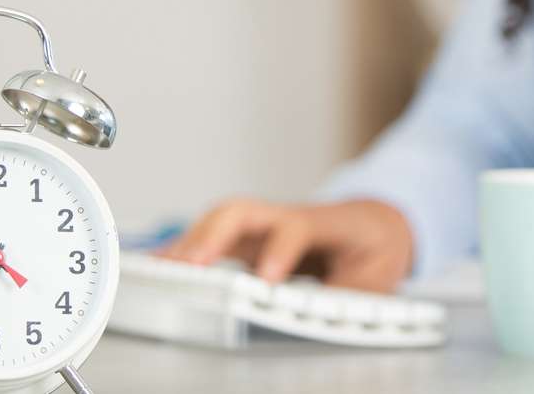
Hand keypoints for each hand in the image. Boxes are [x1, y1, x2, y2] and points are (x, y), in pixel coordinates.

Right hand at [158, 199, 413, 291]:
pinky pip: (211, 237)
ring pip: (220, 221)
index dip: (279, 251)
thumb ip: (347, 299)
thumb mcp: (378, 279)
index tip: (267, 279)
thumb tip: (317, 321)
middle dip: (213, 236)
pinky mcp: (247, 238)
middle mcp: (285, 217)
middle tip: (191, 266)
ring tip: (159, 273)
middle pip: (242, 212)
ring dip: (189, 243)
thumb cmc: (374, 250)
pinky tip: (156, 268)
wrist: (378, 223)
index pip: (295, 228)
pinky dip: (183, 250)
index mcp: (324, 224)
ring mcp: (263, 224)